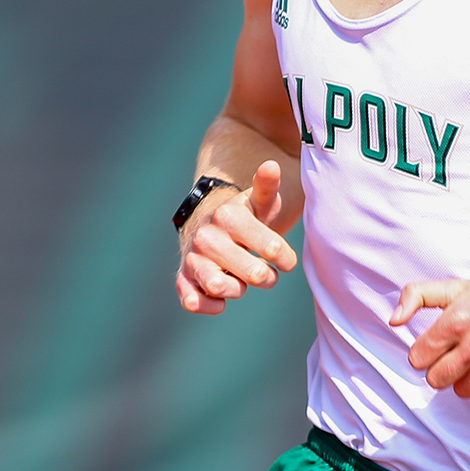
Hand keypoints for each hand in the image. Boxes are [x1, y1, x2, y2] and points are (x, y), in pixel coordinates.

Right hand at [176, 161, 296, 314]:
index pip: (272, 247)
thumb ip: (267, 186)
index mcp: (229, 216)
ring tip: (241, 281)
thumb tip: (271, 165)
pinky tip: (222, 300)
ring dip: (238, 289)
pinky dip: (209, 305)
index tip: (286, 259)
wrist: (208, 224)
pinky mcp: (183, 277)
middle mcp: (207, 236)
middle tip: (266, 272)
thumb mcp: (258, 201)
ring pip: (219, 286)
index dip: (285, 258)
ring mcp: (193, 257)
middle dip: (266, 277)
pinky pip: (191, 300)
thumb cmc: (243, 216)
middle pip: (254, 273)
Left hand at [390, 274, 469, 411]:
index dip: (425, 354)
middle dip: (442, 369)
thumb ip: (417, 295)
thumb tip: (393, 321)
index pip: (418, 358)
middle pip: (436, 380)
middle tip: (460, 355)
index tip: (439, 347)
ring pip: (460, 392)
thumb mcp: (456, 287)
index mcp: (457, 319)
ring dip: (466, 380)